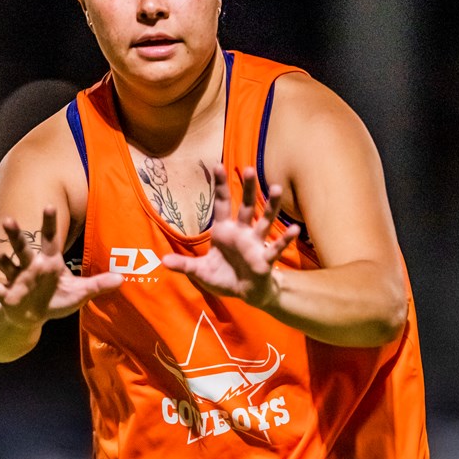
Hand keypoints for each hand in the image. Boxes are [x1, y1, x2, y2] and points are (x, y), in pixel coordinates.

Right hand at [0, 207, 121, 327]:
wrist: (34, 316)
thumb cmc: (57, 300)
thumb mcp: (81, 294)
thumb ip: (99, 285)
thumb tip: (122, 278)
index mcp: (49, 262)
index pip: (51, 238)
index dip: (50, 223)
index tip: (49, 205)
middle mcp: (30, 266)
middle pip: (22, 247)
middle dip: (15, 234)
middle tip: (7, 220)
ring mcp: (17, 279)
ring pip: (3, 262)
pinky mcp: (7, 294)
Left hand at [162, 165, 299, 306]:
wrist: (246, 293)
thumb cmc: (224, 278)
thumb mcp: (200, 272)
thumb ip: (184, 265)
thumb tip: (162, 260)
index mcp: (224, 231)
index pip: (222, 204)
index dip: (220, 186)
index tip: (218, 165)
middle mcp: (242, 232)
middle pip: (246, 206)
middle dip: (247, 188)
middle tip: (249, 169)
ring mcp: (255, 244)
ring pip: (264, 221)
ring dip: (270, 206)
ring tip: (277, 188)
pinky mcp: (264, 259)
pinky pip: (275, 248)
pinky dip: (284, 239)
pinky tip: (296, 229)